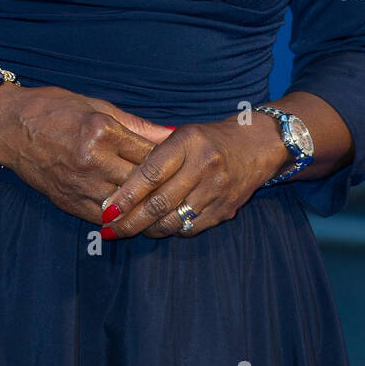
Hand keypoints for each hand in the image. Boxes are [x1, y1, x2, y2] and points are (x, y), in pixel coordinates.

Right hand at [0, 82, 173, 225]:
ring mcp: (79, 184)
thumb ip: (137, 125)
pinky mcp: (68, 202)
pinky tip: (135, 215)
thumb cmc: (55, 108)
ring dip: (145, 207)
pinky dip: (122, 219)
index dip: (168, 160)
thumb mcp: (98, 106)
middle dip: (161, 186)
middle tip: (181, 188)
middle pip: (141, 181)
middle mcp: (92, 160)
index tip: (182, 164)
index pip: (149, 152)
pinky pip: (104, 218)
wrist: (10, 126)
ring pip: (126, 205)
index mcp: (102, 130)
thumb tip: (172, 133)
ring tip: (163, 206)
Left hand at [99, 112, 287, 238]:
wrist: (256, 146)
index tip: (107, 208)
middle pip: (160, 202)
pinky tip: (156, 228)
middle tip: (109, 228)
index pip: (151, 173)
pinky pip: (190, 228)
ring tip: (128, 230)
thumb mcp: (182, 135)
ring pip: (174, 220)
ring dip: (147, 229)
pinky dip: (170, 230)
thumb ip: (155, 156)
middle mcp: (204, 166)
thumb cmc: (208, 139)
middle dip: (131, 220)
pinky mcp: (225, 210)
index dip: (127, 194)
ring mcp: (217, 190)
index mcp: (189, 142)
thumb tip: (119, 188)